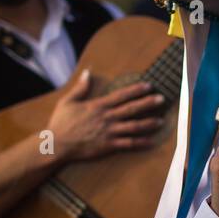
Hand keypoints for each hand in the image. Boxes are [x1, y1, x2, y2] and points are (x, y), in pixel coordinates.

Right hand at [45, 72, 163, 162]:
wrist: (57, 144)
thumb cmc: (61, 123)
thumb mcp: (68, 101)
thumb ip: (81, 87)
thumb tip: (87, 72)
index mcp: (98, 105)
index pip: (122, 95)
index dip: (137, 89)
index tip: (149, 85)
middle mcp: (107, 117)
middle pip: (132, 109)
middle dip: (148, 103)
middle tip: (162, 99)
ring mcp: (109, 132)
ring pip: (134, 126)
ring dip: (149, 123)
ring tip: (161, 121)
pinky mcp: (108, 145)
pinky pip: (128, 144)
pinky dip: (141, 143)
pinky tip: (151, 142)